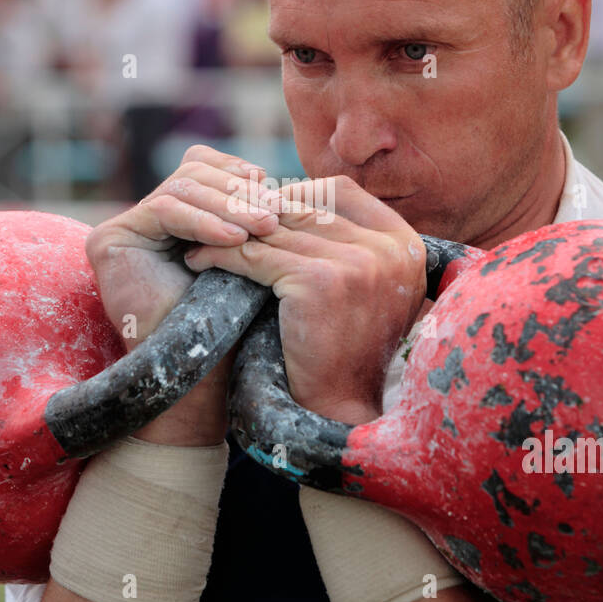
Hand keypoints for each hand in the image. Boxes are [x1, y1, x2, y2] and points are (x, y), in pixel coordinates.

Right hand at [84, 145, 280, 444]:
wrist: (205, 375)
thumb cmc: (235, 321)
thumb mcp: (247, 254)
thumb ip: (246, 212)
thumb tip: (262, 171)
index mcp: (174, 217)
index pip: (204, 168)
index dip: (239, 176)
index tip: (278, 194)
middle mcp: (142, 219)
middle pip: (193, 172)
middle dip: (239, 191)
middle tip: (277, 213)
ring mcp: (122, 228)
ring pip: (181, 187)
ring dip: (229, 206)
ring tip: (265, 226)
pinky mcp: (109, 240)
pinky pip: (163, 210)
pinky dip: (204, 222)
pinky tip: (235, 240)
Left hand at [183, 175, 425, 425]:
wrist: (340, 408)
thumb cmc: (344, 350)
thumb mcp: (364, 288)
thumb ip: (345, 243)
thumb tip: (291, 197)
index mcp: (404, 244)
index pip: (343, 192)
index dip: (298, 195)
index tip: (263, 213)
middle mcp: (388, 248)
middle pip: (306, 207)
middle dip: (256, 213)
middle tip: (216, 219)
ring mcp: (357, 263)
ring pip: (275, 229)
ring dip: (230, 230)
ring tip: (198, 237)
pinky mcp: (318, 281)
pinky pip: (255, 256)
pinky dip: (220, 255)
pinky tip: (198, 260)